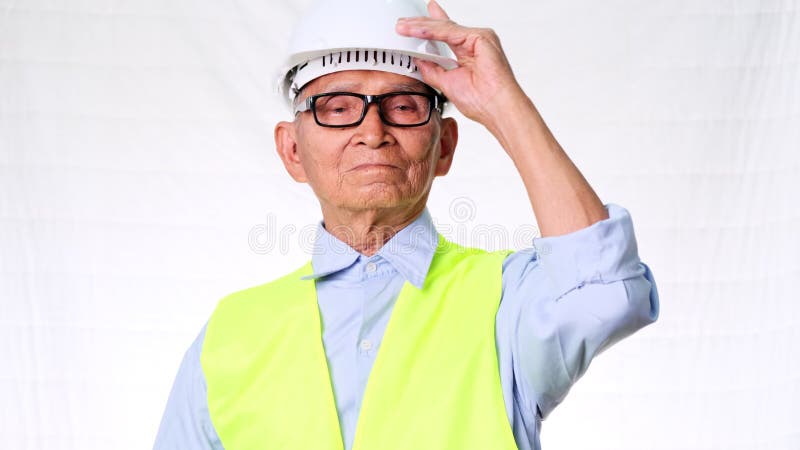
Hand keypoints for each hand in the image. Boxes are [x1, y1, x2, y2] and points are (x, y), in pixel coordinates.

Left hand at [395, 1, 525, 127]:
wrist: (496, 108)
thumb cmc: (481, 102)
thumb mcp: (446, 84)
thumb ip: (433, 71)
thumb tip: (419, 61)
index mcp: (468, 52)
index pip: (445, 35)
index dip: (430, 26)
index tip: (414, 22)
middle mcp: (474, 42)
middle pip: (442, 29)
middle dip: (420, 26)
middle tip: (401, 24)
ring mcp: (479, 38)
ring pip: (444, 28)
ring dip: (421, 27)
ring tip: (402, 27)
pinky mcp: (481, 37)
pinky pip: (449, 31)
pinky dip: (431, 31)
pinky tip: (416, 31)